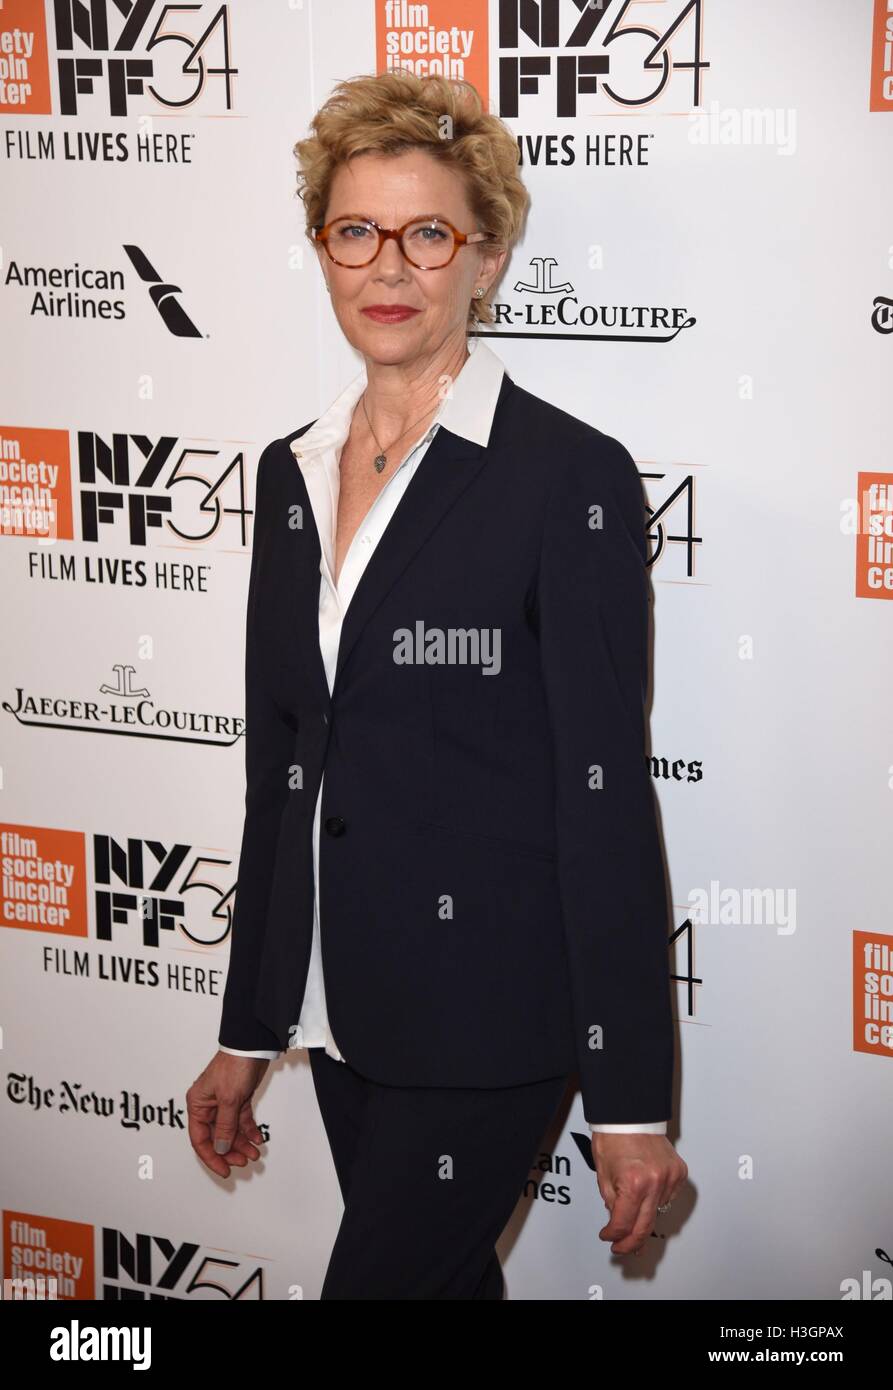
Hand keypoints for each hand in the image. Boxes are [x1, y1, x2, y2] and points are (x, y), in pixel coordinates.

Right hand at [187, 1051, 269, 1177]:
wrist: (252, 1046)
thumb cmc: (234, 1066)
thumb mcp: (229, 1100)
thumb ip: (225, 1126)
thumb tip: (221, 1148)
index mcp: (198, 1105)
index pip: (200, 1139)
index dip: (211, 1157)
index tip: (224, 1170)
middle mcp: (208, 1106)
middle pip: (216, 1137)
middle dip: (229, 1151)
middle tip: (243, 1161)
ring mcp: (223, 1103)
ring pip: (230, 1131)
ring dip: (241, 1143)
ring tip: (255, 1153)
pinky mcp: (238, 1099)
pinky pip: (241, 1121)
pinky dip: (249, 1131)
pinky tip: (257, 1139)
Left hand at [592, 1133, 686, 1256]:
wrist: (630, 1113)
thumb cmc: (613, 1136)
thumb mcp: (603, 1173)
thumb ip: (612, 1202)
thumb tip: (618, 1224)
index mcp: (633, 1182)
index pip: (624, 1223)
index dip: (614, 1235)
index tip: (609, 1238)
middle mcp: (655, 1182)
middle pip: (645, 1227)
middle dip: (631, 1242)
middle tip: (623, 1248)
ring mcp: (670, 1177)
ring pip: (658, 1213)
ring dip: (644, 1220)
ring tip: (633, 1224)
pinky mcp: (679, 1172)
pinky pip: (668, 1198)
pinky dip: (657, 1203)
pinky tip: (647, 1201)